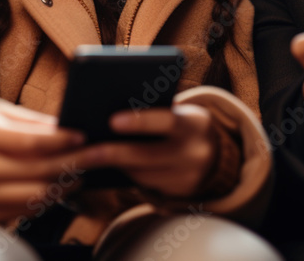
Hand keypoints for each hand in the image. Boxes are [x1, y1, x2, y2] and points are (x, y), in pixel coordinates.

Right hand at [0, 105, 85, 221]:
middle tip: (102, 154)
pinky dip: (49, 198)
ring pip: (36, 195)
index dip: (60, 141)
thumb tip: (70, 126)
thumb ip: (32, 122)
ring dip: (66, 184)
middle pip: (38, 171)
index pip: (29, 143)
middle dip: (75, 162)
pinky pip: (26, 210)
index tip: (84, 135)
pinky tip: (64, 185)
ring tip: (86, 171)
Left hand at [74, 104, 218, 198]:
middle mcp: (195, 152)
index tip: (111, 121)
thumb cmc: (185, 124)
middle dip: (114, 152)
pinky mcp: (180, 193)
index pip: (167, 121)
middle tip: (87, 151)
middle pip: (148, 155)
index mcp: (195, 124)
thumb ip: (156, 111)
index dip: (139, 121)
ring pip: (143, 174)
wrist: (216, 155)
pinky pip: (147, 185)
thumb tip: (112, 109)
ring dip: (117, 165)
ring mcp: (189, 176)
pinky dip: (128, 175)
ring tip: (91, 158)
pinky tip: (110, 168)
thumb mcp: (181, 113)